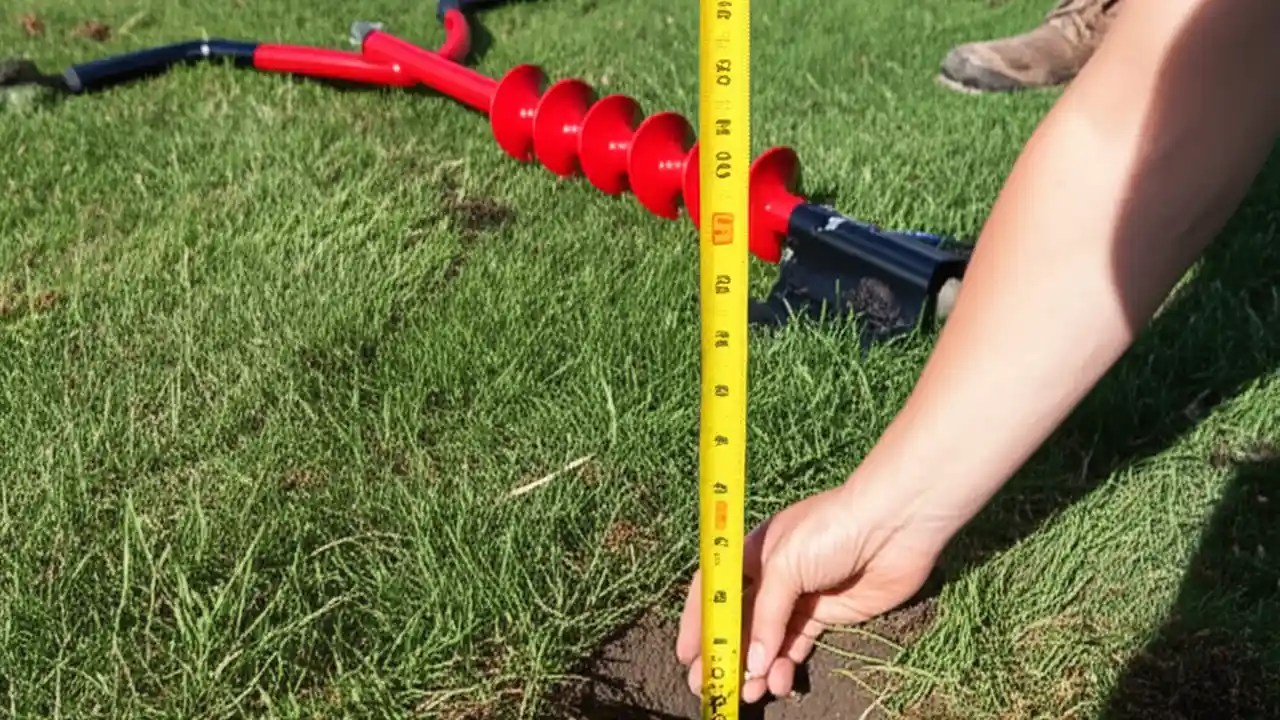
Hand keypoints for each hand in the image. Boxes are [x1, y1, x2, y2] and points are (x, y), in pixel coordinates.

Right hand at [674, 474, 957, 703]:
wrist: (893, 525)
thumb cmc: (830, 530)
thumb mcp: (784, 565)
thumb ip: (765, 615)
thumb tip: (752, 663)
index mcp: (752, 552)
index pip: (714, 589)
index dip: (698, 622)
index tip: (687, 655)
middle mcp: (771, 575)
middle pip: (739, 619)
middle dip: (724, 653)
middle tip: (711, 686)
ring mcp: (799, 596)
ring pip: (767, 638)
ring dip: (755, 666)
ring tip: (748, 693)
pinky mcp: (826, 614)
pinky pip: (796, 644)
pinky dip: (785, 664)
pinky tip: (778, 681)